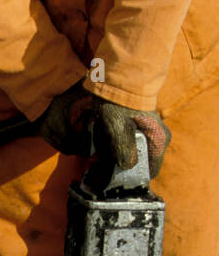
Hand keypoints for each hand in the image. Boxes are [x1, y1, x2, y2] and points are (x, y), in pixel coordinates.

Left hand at [37, 81, 170, 177]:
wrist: (115, 77)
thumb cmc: (118, 103)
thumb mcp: (118, 128)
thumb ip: (123, 150)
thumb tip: (126, 167)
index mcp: (159, 141)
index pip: (149, 172)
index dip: (131, 178)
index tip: (112, 178)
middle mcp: (157, 139)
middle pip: (138, 163)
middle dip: (118, 166)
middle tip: (98, 165)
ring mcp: (148, 132)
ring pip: (130, 154)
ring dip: (113, 156)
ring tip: (96, 154)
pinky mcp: (137, 126)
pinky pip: (126, 143)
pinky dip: (113, 146)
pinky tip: (100, 142)